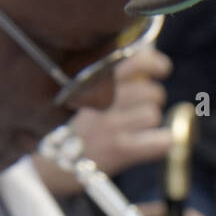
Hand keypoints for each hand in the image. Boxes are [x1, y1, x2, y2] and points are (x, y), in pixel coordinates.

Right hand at [34, 48, 173, 195]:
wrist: (54, 162)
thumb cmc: (76, 124)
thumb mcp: (87, 91)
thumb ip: (115, 72)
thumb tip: (150, 54)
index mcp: (95, 80)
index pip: (136, 61)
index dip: (154, 64)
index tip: (161, 70)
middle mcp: (102, 98)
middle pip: (152, 91)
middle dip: (151, 100)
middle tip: (137, 110)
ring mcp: (111, 123)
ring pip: (153, 114)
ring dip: (150, 122)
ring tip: (135, 129)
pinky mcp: (120, 148)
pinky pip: (161, 140)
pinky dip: (161, 142)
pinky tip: (149, 144)